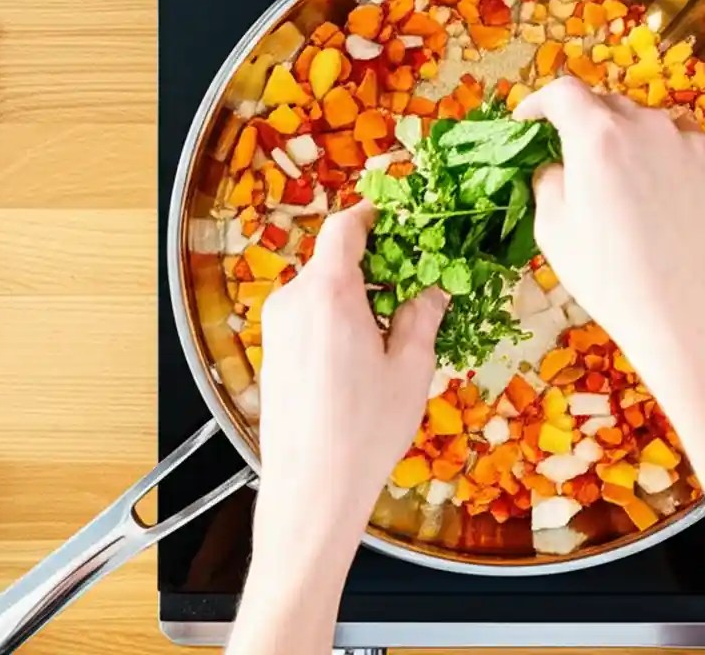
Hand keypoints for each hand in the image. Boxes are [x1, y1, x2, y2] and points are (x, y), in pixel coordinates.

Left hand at [255, 201, 447, 553]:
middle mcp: (293, 301)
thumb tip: (432, 287)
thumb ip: (420, 316)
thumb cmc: (364, 430)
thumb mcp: (410, 368)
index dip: (373, 215)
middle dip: (373, 264)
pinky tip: (362, 354)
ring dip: (354, 296)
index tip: (399, 218)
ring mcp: (277, 328)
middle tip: (413, 281)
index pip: (344, 227)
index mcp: (328, 292)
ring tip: (393, 327)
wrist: (311, 488)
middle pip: (333, 260)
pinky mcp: (272, 353)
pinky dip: (334, 320)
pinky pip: (306, 318)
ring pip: (319, 291)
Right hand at [513, 77, 704, 358]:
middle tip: (568, 154)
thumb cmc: (608, 275)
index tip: (527, 121)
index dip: (539, 102)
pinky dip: (658, 153)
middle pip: (605, 103)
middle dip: (581, 120)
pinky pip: (678, 144)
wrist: (686, 311)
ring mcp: (686, 143)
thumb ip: (548, 182)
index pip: (563, 93)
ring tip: (616, 174)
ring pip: (645, 121)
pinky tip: (654, 189)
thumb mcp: (553, 230)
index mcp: (597, 138)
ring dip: (623, 136)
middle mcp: (645, 126)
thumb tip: (556, 168)